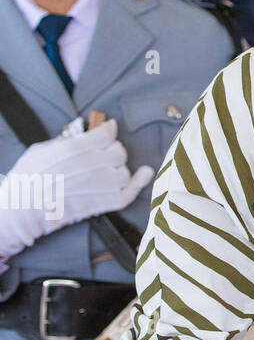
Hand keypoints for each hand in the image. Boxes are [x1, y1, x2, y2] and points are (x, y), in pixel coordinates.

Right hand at [0, 119, 153, 260]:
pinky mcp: (102, 204)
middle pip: (119, 152)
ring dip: (120, 170)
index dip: (109, 130)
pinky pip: (128, 194)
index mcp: (75, 147)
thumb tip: (80, 132)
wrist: (23, 210)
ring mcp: (99, 185)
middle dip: (113, 151)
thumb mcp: (41, 149)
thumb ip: (65, 141)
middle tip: (104, 155)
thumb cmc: (26, 178)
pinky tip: (145, 174)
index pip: (106, 133)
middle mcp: (91, 164)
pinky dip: (139, 185)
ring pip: (125, 172)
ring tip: (109, 171)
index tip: (109, 129)